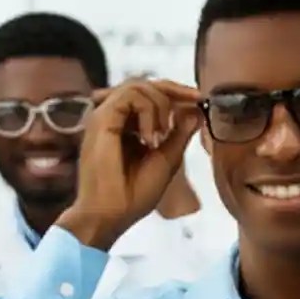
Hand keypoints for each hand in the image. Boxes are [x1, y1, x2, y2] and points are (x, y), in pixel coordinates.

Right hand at [57, 80, 202, 250]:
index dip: (175, 92)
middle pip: (143, 84)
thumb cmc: (132, 195)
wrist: (110, 215)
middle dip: (173, 90)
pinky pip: (130, 96)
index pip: (148, 94)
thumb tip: (195, 108)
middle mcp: (111, 118)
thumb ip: (179, 133)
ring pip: (138, 86)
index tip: (198, 99)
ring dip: (160, 105)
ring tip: (162, 136)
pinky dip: (149, 111)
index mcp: (124, 126)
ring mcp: (104, 117)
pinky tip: (151, 138)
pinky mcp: (101, 120)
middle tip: (193, 101)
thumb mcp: (167, 159)